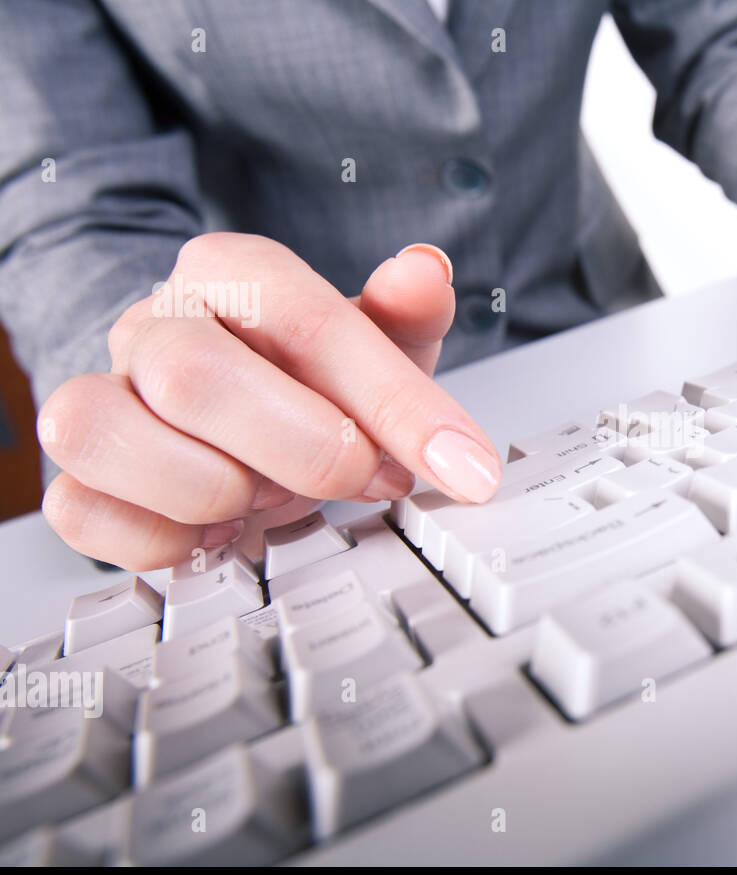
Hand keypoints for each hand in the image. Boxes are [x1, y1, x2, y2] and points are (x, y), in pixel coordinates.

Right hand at [37, 234, 501, 570]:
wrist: (246, 423)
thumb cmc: (311, 381)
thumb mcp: (380, 347)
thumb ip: (407, 313)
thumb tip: (424, 273)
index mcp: (232, 275)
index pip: (308, 321)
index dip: (394, 402)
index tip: (462, 464)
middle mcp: (155, 326)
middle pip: (196, 376)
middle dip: (306, 450)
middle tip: (364, 477)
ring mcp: (101, 397)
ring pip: (111, 435)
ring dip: (221, 491)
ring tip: (273, 494)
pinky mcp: (77, 478)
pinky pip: (84, 513)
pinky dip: (167, 540)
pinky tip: (217, 530)